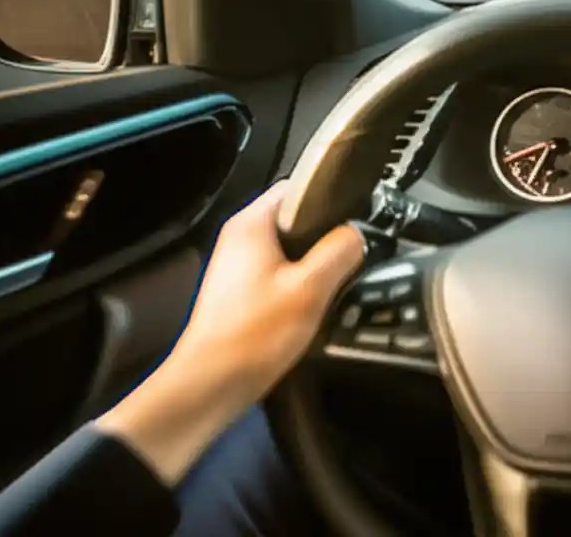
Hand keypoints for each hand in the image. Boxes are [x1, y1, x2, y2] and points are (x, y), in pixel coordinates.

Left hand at [98, 182, 364, 483]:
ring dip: (315, 264)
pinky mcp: (239, 292)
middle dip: (326, 237)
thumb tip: (356, 234)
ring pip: (290, 250)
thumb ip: (340, 251)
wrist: (211, 384)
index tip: (359, 222)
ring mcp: (237, 265)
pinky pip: (279, 274)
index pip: (299, 188)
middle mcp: (240, 237)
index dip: (332, 200)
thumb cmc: (258, 332)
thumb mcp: (311, 288)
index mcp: (252, 223)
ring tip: (339, 283)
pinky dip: (299, 284)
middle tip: (354, 258)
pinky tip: (314, 305)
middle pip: (296, 220)